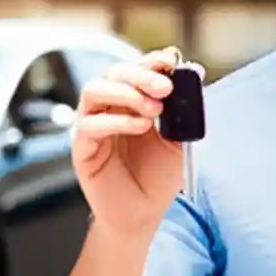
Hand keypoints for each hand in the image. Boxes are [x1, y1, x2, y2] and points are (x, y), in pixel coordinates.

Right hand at [72, 47, 184, 238]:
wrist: (142, 215)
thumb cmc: (158, 178)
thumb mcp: (179, 141)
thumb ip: (183, 112)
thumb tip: (194, 76)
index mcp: (130, 102)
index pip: (134, 69)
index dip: (150, 60)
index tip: (170, 60)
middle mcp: (107, 109)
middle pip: (112, 73)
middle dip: (140, 75)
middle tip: (164, 88)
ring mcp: (91, 127)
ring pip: (94, 91)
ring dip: (125, 93)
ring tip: (153, 110)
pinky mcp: (82, 149)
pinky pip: (89, 125)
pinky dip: (117, 121)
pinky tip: (142, 127)